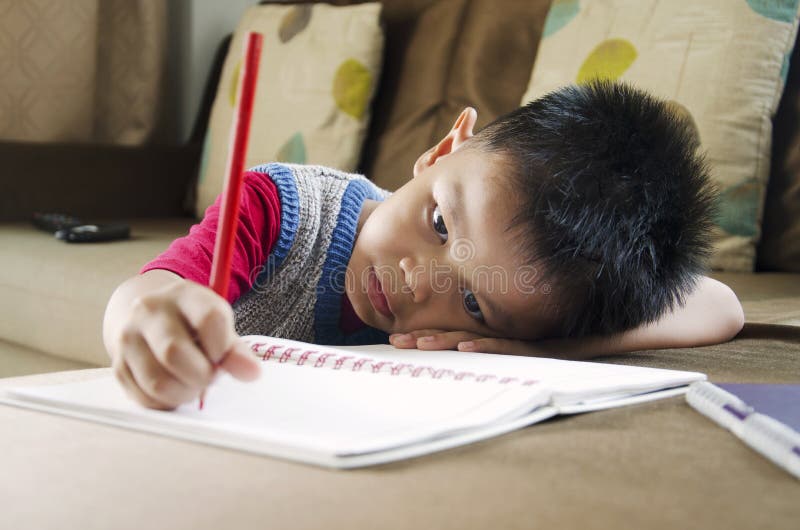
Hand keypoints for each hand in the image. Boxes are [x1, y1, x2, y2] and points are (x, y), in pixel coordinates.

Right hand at [107, 278, 259, 409]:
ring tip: (194, 384)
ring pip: (158, 382)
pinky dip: (167, 402)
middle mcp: (149, 311)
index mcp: (184, 294)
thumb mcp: (219, 326)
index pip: (209, 319)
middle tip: (209, 375)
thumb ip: (236, 350)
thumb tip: (252, 373)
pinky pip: (145, 398)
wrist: (149, 318)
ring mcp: (128, 337)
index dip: (223, 348)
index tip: (223, 356)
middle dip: (201, 375)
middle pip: (175, 353)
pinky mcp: (119, 365)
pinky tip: (176, 389)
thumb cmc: (194, 325)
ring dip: (184, 393)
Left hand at [389, 329, 549, 355]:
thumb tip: (452, 362)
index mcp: (482, 339)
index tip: (394, 341)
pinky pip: (500, 347)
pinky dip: (482, 347)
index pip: (445, 337)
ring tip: (422, 344)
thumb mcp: (502, 360)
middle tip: (395, 342)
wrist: (576, 348)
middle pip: (450, 336)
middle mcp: (490, 337)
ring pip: (470, 339)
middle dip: (421, 338)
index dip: (420, 337)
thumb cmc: (537, 354)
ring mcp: (505, 341)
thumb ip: (478, 358)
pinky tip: (466, 348)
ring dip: (444, 340)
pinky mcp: (524, 347)